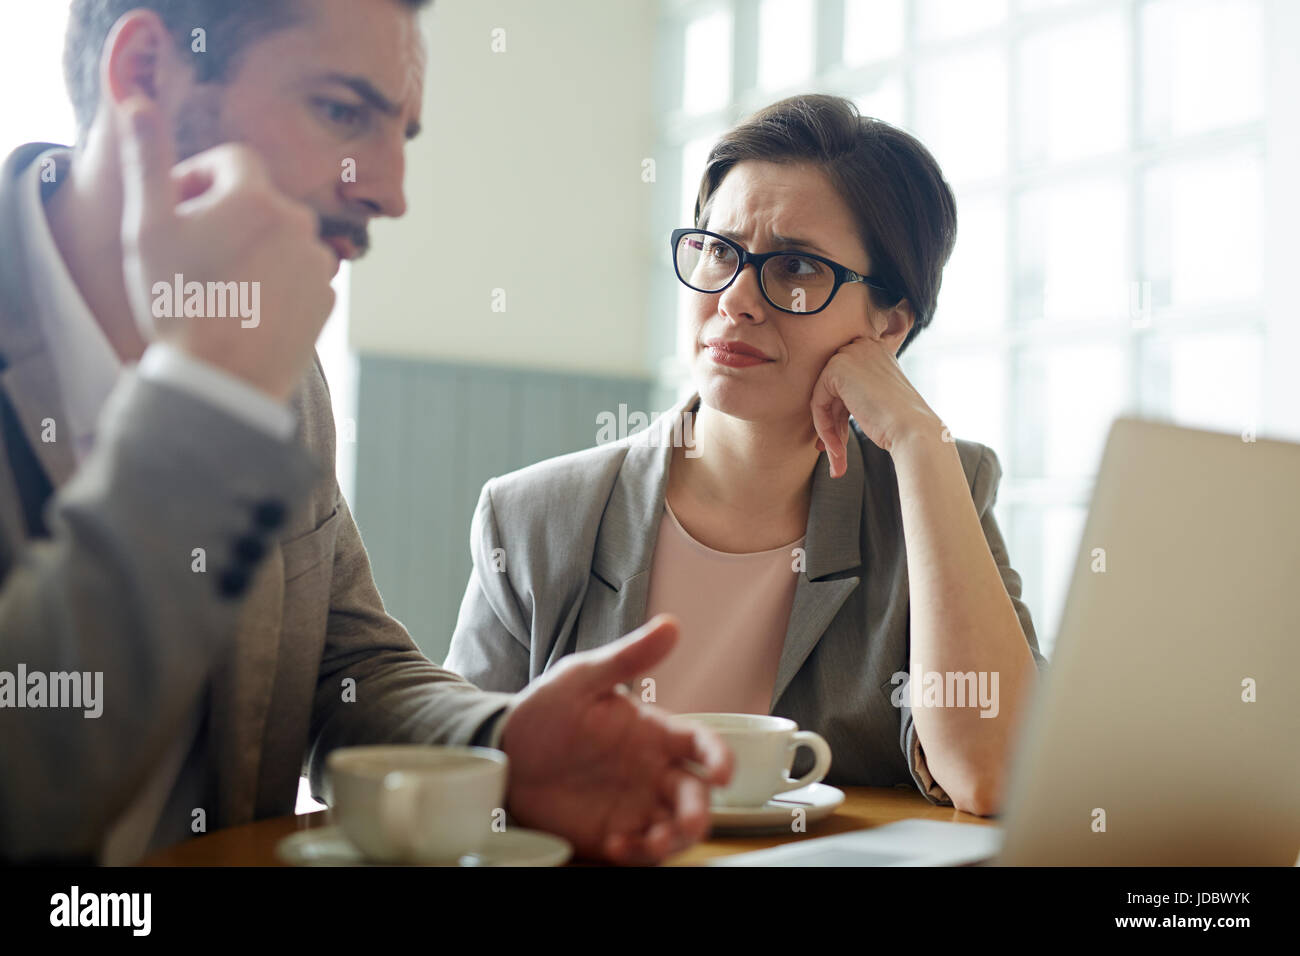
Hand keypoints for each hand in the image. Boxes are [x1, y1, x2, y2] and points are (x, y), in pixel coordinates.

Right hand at [116, 96, 336, 401]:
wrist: (221, 381)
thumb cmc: (178, 302)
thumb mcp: (148, 225)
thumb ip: (148, 159)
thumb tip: (137, 101)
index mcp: (258, 197)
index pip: (231, 160)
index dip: (198, 178)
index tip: (176, 209)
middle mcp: (300, 224)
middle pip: (258, 202)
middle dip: (225, 216)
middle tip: (191, 253)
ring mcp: (318, 265)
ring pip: (279, 241)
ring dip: (253, 251)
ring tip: (218, 286)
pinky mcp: (327, 302)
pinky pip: (298, 279)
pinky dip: (275, 285)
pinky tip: (244, 309)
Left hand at [496, 614, 733, 863]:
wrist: (504, 752)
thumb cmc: (545, 710)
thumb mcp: (582, 677)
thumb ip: (627, 658)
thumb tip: (671, 625)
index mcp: (654, 733)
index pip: (702, 744)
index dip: (719, 757)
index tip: (722, 773)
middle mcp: (652, 770)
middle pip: (697, 795)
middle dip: (700, 813)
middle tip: (686, 823)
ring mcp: (634, 802)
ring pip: (676, 828)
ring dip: (674, 840)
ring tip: (649, 842)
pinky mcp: (613, 830)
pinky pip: (641, 850)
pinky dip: (638, 853)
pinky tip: (614, 843)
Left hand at [810, 335, 943, 475]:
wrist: (913, 430)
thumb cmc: (901, 422)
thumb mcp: (877, 400)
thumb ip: (854, 395)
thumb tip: (825, 408)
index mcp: (876, 351)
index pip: (847, 384)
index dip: (841, 415)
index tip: (840, 442)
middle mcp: (863, 346)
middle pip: (833, 391)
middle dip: (833, 424)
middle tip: (835, 454)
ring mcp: (850, 354)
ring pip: (824, 399)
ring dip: (829, 432)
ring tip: (837, 462)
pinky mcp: (836, 368)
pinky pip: (818, 402)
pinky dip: (824, 427)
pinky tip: (836, 449)